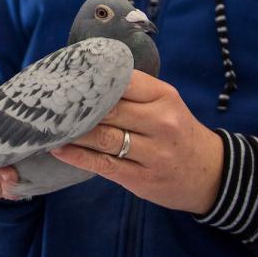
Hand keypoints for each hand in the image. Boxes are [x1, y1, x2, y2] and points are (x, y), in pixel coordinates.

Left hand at [50, 70, 222, 213]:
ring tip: (48, 125)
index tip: (65, 78)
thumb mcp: (165, 105)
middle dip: (75, 106)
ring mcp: (153, 153)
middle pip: (108, 109)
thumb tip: (84, 81)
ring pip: (103, 137)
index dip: (91, 79)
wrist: (210, 174)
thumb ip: (133, 94)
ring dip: (72, 131)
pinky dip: (77, 156)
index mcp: (164, 97)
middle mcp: (161, 123)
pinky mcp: (141, 178)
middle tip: (47, 101)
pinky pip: (103, 164)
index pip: (122, 81)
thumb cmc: (177, 132)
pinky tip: (59, 149)